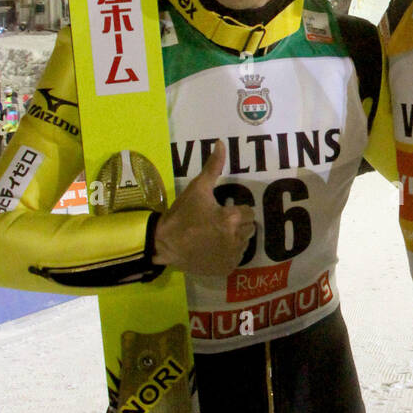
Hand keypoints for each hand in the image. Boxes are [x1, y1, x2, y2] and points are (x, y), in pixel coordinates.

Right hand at [152, 141, 255, 276]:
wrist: (164, 244)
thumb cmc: (182, 215)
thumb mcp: (197, 188)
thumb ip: (213, 166)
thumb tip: (222, 143)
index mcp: (231, 218)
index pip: (248, 212)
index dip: (236, 210)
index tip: (222, 211)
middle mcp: (235, 239)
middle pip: (249, 227)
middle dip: (238, 223)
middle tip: (218, 222)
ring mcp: (231, 255)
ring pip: (245, 242)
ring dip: (236, 238)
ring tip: (216, 234)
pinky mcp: (226, 268)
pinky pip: (237, 257)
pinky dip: (230, 252)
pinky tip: (215, 247)